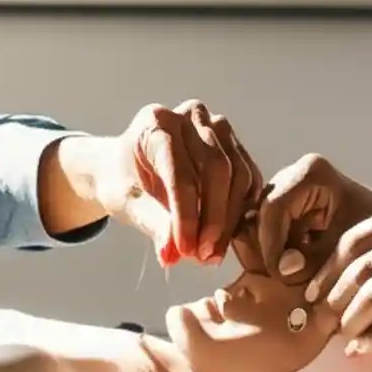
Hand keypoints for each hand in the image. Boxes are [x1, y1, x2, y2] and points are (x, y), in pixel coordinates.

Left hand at [99, 101, 262, 266]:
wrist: (128, 168)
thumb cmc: (123, 181)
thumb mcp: (126, 202)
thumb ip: (152, 223)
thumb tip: (173, 254)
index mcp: (156, 122)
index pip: (179, 170)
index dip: (186, 215)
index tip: (186, 250)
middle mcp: (190, 115)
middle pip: (216, 168)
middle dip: (212, 219)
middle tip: (202, 256)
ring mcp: (216, 127)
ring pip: (238, 174)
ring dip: (229, 220)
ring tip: (211, 254)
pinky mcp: (234, 145)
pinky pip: (248, 179)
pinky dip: (240, 211)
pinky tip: (225, 237)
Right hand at [255, 153, 371, 284]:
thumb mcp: (350, 251)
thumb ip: (314, 261)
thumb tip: (283, 270)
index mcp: (311, 171)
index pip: (273, 207)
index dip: (272, 244)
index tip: (284, 277)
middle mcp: (294, 173)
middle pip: (261, 214)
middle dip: (270, 250)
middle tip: (285, 281)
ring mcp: (287, 189)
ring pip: (259, 225)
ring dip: (272, 254)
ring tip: (292, 279)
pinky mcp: (286, 208)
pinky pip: (265, 232)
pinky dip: (277, 254)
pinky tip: (294, 272)